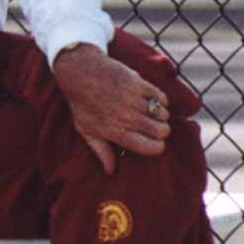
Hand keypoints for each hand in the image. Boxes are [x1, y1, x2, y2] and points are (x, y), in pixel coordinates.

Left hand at [51, 43, 171, 174]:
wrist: (80, 72)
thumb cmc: (82, 104)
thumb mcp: (87, 131)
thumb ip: (101, 151)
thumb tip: (111, 171)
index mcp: (116, 132)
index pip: (151, 147)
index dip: (157, 147)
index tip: (154, 143)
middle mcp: (127, 117)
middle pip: (161, 131)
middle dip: (161, 132)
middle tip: (155, 128)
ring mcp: (134, 99)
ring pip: (163, 114)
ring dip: (161, 115)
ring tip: (152, 113)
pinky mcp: (138, 83)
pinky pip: (161, 97)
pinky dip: (161, 101)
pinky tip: (152, 101)